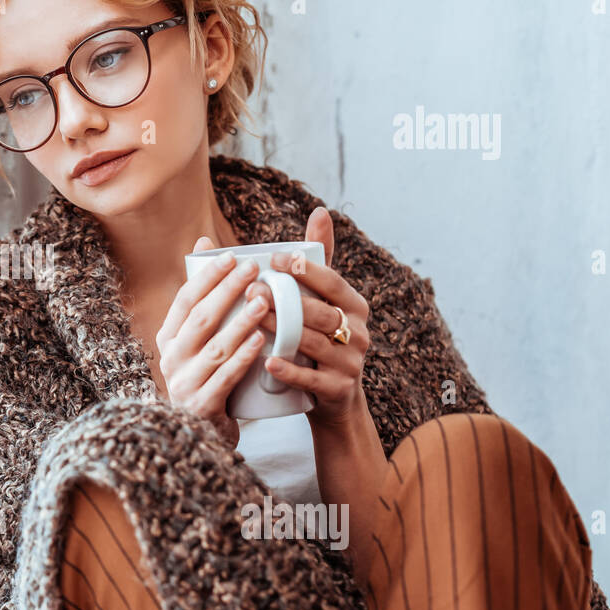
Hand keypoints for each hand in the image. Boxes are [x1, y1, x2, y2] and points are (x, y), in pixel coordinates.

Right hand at [154, 235, 271, 446]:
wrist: (206, 435)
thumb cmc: (210, 376)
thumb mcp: (202, 340)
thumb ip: (206, 297)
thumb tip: (204, 242)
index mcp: (168, 339)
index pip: (185, 300)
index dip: (208, 277)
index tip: (233, 256)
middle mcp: (170, 359)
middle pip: (200, 318)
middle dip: (227, 291)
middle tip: (254, 270)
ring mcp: (183, 384)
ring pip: (214, 347)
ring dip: (240, 322)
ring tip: (264, 301)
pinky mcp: (201, 406)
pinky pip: (224, 378)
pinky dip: (242, 358)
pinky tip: (261, 342)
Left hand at [243, 206, 371, 426]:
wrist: (333, 399)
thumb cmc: (320, 338)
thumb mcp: (324, 300)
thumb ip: (319, 259)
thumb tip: (319, 210)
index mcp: (354, 305)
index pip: (331, 281)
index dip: (304, 269)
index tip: (272, 259)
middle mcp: (358, 332)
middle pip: (320, 312)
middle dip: (286, 300)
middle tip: (251, 289)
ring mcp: (350, 363)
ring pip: (314, 343)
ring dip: (282, 330)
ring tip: (251, 320)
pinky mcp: (338, 390)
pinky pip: (311, 379)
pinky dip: (289, 371)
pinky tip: (266, 362)